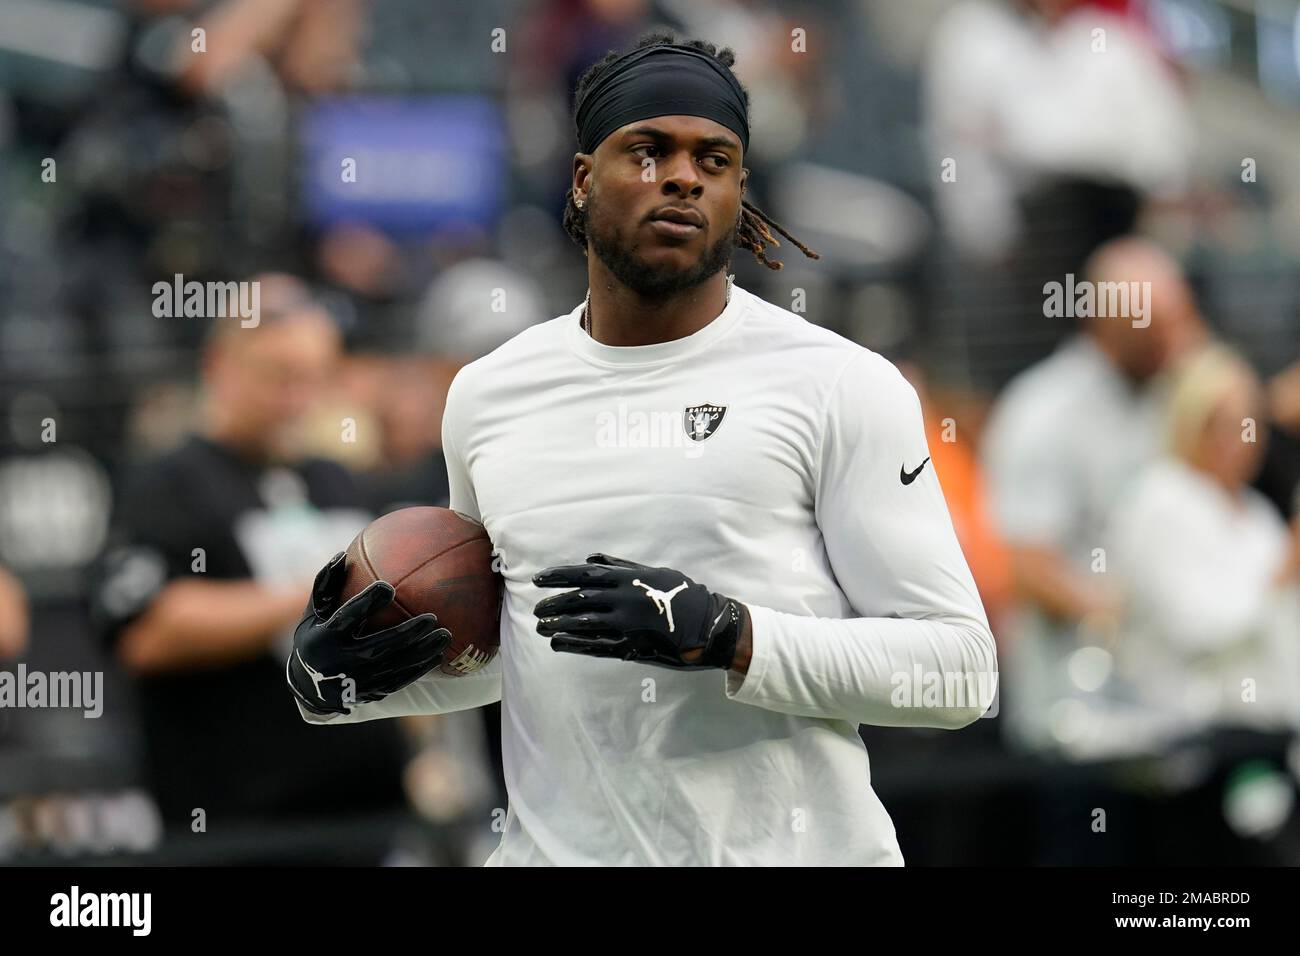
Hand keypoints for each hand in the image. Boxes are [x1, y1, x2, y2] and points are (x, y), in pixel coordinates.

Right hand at [286, 552, 452, 715]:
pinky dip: (419, 669)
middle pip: (379, 646)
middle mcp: (340, 662)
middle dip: (407, 633)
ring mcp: (357, 681)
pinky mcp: (370, 692)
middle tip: (432, 618)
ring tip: (444, 635)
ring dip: (422, 651)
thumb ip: (327, 584)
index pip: (347, 617)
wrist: (309, 686)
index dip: (367, 603)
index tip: (388, 587)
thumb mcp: (314, 612)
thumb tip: (342, 555)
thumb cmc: (316, 635)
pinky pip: (399, 681)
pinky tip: (438, 655)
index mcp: (324, 638)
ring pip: (395, 666)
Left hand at [532, 553, 743, 670]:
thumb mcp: (654, 572)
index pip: (584, 575)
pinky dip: (574, 644)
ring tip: (541, 627)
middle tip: (536, 609)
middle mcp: (623, 600)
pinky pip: (595, 646)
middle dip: (553, 604)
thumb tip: (591, 559)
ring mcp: (625, 625)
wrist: (708, 625)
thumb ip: (621, 566)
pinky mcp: (630, 647)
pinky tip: (558, 643)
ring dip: (557, 625)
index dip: (558, 576)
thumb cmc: (682, 595)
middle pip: (578, 600)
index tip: (538, 580)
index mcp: (628, 579)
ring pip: (582, 624)